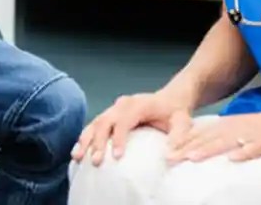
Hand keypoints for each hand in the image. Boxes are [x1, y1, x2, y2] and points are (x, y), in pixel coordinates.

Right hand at [73, 89, 191, 165]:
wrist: (171, 98)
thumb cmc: (176, 111)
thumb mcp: (183, 122)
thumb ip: (178, 137)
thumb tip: (169, 156)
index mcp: (138, 104)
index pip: (124, 120)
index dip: (119, 138)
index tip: (116, 156)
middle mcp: (123, 104)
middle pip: (105, 121)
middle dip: (98, 141)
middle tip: (96, 161)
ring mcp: (115, 108)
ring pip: (96, 122)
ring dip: (86, 139)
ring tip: (77, 156)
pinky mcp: (111, 114)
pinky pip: (95, 124)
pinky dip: (85, 136)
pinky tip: (78, 150)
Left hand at [166, 107, 260, 163]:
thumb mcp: (249, 131)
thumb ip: (229, 138)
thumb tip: (211, 150)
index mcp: (233, 124)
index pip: (203, 134)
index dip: (184, 143)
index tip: (166, 152)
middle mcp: (240, 126)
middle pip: (209, 137)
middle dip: (188, 147)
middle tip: (168, 157)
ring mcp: (256, 134)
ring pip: (228, 141)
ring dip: (209, 149)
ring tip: (191, 158)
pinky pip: (257, 147)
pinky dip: (245, 152)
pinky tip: (234, 158)